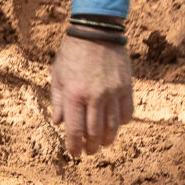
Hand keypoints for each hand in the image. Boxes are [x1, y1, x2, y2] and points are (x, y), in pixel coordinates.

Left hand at [49, 35, 133, 159]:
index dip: (74, 146)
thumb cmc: (72, 53)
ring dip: (107, 139)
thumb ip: (58, 101)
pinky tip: (115, 125)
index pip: (75, 130)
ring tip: (103, 143)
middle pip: (95, 133)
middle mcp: (94, 96)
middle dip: (91, 147)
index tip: (74, 153)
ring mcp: (112, 92)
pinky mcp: (126, 87)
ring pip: (113, 127)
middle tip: (89, 151)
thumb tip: (58, 123)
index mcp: (74, 94)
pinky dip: (121, 123)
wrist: (96, 31)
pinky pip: (126, 113)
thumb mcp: (58, 75)